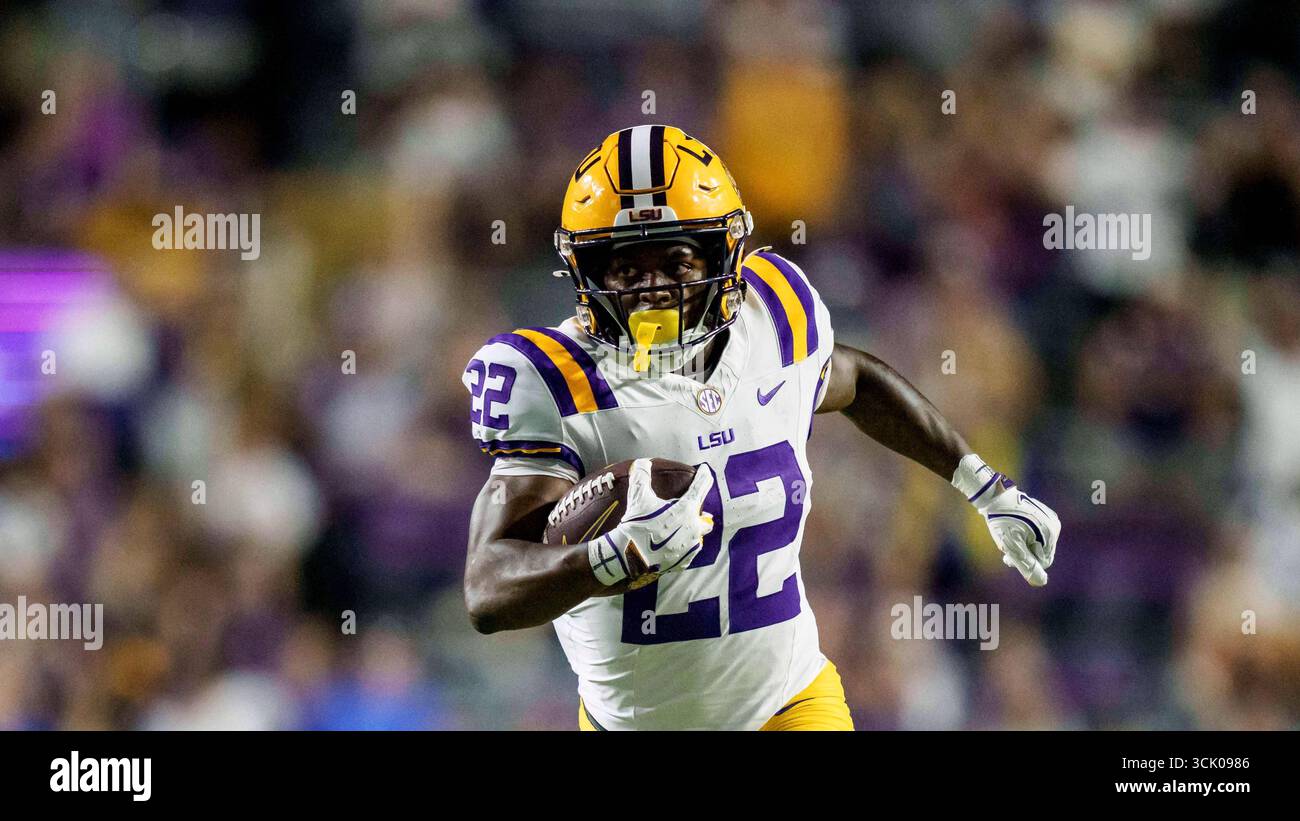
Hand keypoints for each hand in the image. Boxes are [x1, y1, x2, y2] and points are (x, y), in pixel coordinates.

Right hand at [587, 459, 714, 586]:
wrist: (629, 556)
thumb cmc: (636, 524)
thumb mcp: (637, 497)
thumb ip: (641, 476)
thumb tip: (642, 463)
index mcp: (687, 509)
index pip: (701, 486)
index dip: (703, 475)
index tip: (704, 470)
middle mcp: (694, 528)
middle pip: (705, 517)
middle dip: (699, 513)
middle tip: (687, 509)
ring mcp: (691, 547)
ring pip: (698, 536)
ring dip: (691, 531)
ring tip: (679, 529)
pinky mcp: (684, 561)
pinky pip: (688, 552)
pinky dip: (683, 547)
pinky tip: (672, 545)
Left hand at [954, 456, 1059, 586]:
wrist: (995, 496)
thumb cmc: (1002, 522)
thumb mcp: (1012, 546)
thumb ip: (1027, 565)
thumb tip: (1042, 582)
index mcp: (1050, 534)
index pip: (1043, 562)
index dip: (1025, 563)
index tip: (1008, 556)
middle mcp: (1054, 526)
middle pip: (1041, 553)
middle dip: (1024, 554)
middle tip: (1006, 546)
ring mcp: (1050, 519)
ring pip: (1038, 544)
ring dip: (1023, 545)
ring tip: (1009, 535)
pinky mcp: (1043, 514)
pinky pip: (1036, 534)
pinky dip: (1025, 536)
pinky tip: (1014, 527)